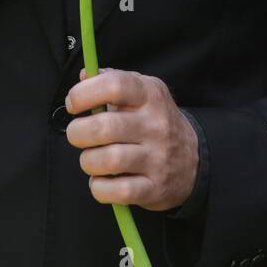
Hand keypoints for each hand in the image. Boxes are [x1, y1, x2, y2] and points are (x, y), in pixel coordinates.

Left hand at [64, 67, 199, 211]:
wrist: (193, 158)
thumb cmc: (154, 122)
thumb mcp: (141, 93)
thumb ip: (111, 80)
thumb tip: (84, 74)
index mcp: (150, 95)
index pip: (114, 85)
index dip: (84, 93)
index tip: (73, 103)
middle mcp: (156, 125)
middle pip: (104, 127)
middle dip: (78, 132)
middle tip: (77, 134)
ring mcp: (158, 158)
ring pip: (107, 160)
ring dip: (88, 161)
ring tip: (91, 159)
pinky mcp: (155, 188)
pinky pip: (117, 191)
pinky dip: (99, 188)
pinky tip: (101, 180)